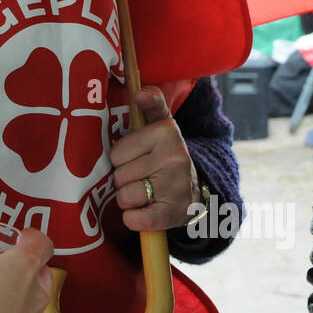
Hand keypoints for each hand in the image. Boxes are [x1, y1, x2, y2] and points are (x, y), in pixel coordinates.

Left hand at [109, 87, 201, 231]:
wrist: (195, 190)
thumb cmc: (166, 155)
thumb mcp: (161, 126)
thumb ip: (151, 104)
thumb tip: (138, 93)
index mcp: (167, 132)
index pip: (116, 152)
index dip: (121, 159)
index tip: (137, 158)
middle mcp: (175, 157)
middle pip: (119, 175)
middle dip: (124, 180)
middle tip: (141, 178)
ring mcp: (176, 186)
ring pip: (125, 197)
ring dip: (128, 200)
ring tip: (144, 193)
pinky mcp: (174, 213)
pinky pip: (136, 220)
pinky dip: (133, 219)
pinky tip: (144, 212)